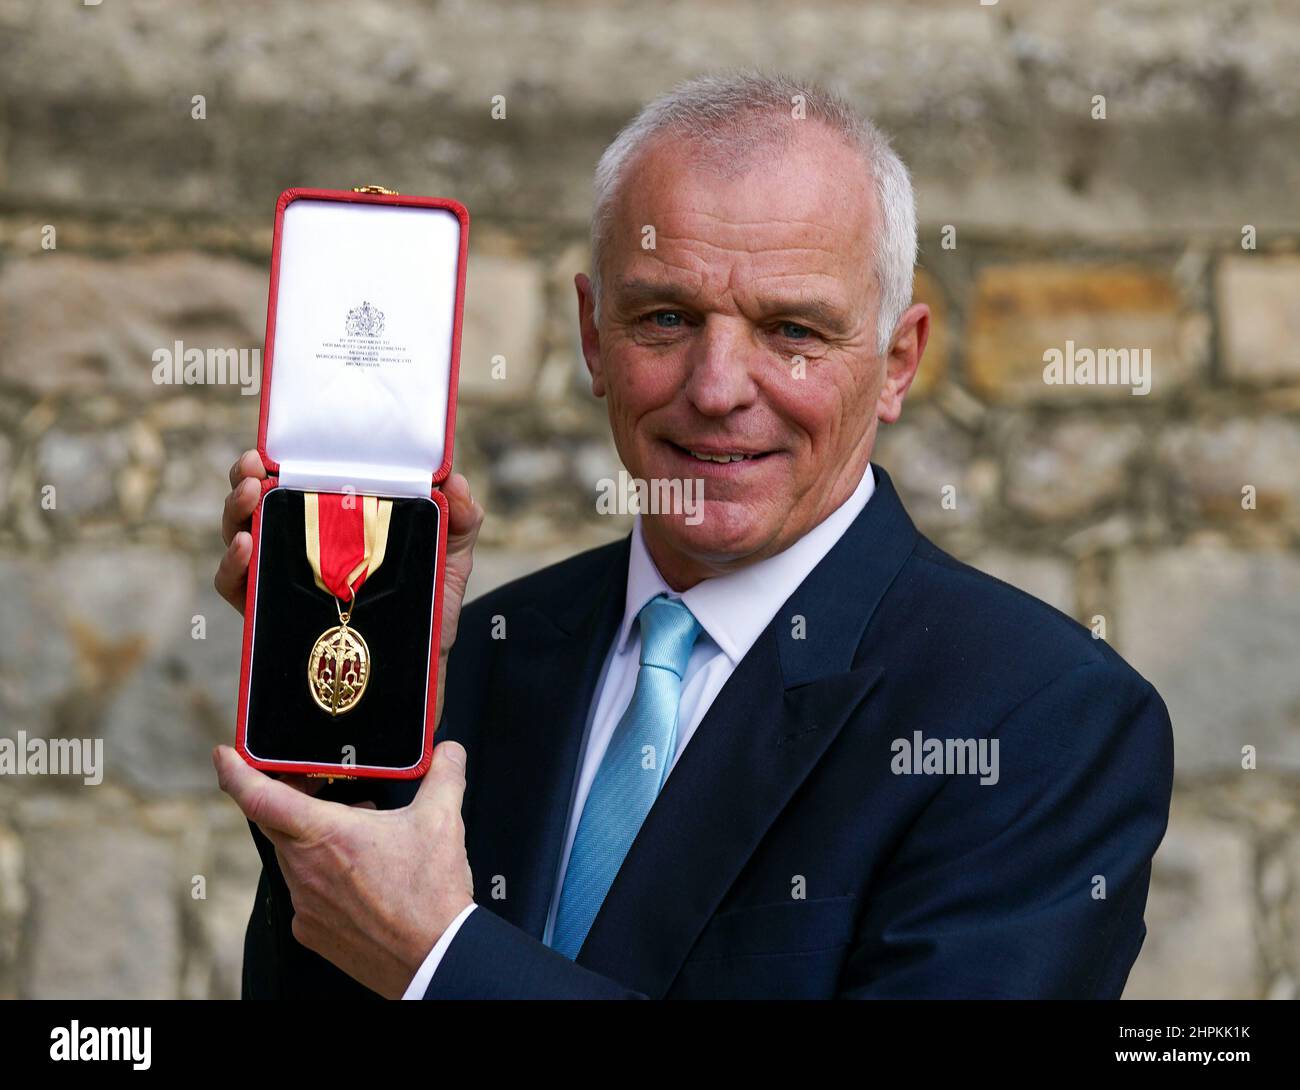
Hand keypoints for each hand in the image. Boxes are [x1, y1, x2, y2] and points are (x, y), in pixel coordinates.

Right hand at [213, 454, 484, 719]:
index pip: (295, 482)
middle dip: (245, 480)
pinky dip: (232, 566)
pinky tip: (247, 547)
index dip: (275, 461)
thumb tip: (456, 482)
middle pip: (256, 504)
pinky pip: (237, 589)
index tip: (269, 448)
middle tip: (253, 469)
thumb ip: (460, 519)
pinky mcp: (270, 617)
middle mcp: (300, 548)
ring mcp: (281, 581)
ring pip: (238, 538)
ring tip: (250, 498)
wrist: (420, 674)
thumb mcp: (449, 558)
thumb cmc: (428, 610)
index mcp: (334, 524)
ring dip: (235, 514)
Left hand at [214, 740, 474, 998]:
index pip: (259, 797)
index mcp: (324, 834)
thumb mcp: (442, 821)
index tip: (224, 756)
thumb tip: (449, 752)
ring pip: (294, 856)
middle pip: (276, 822)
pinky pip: (306, 891)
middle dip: (291, 797)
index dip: (236, 772)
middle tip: (319, 783)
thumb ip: (444, 776)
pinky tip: (359, 875)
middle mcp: (304, 869)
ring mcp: (305, 903)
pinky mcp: (311, 931)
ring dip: (315, 837)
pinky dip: (324, 875)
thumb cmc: (430, 893)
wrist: (434, 958)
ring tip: (358, 832)